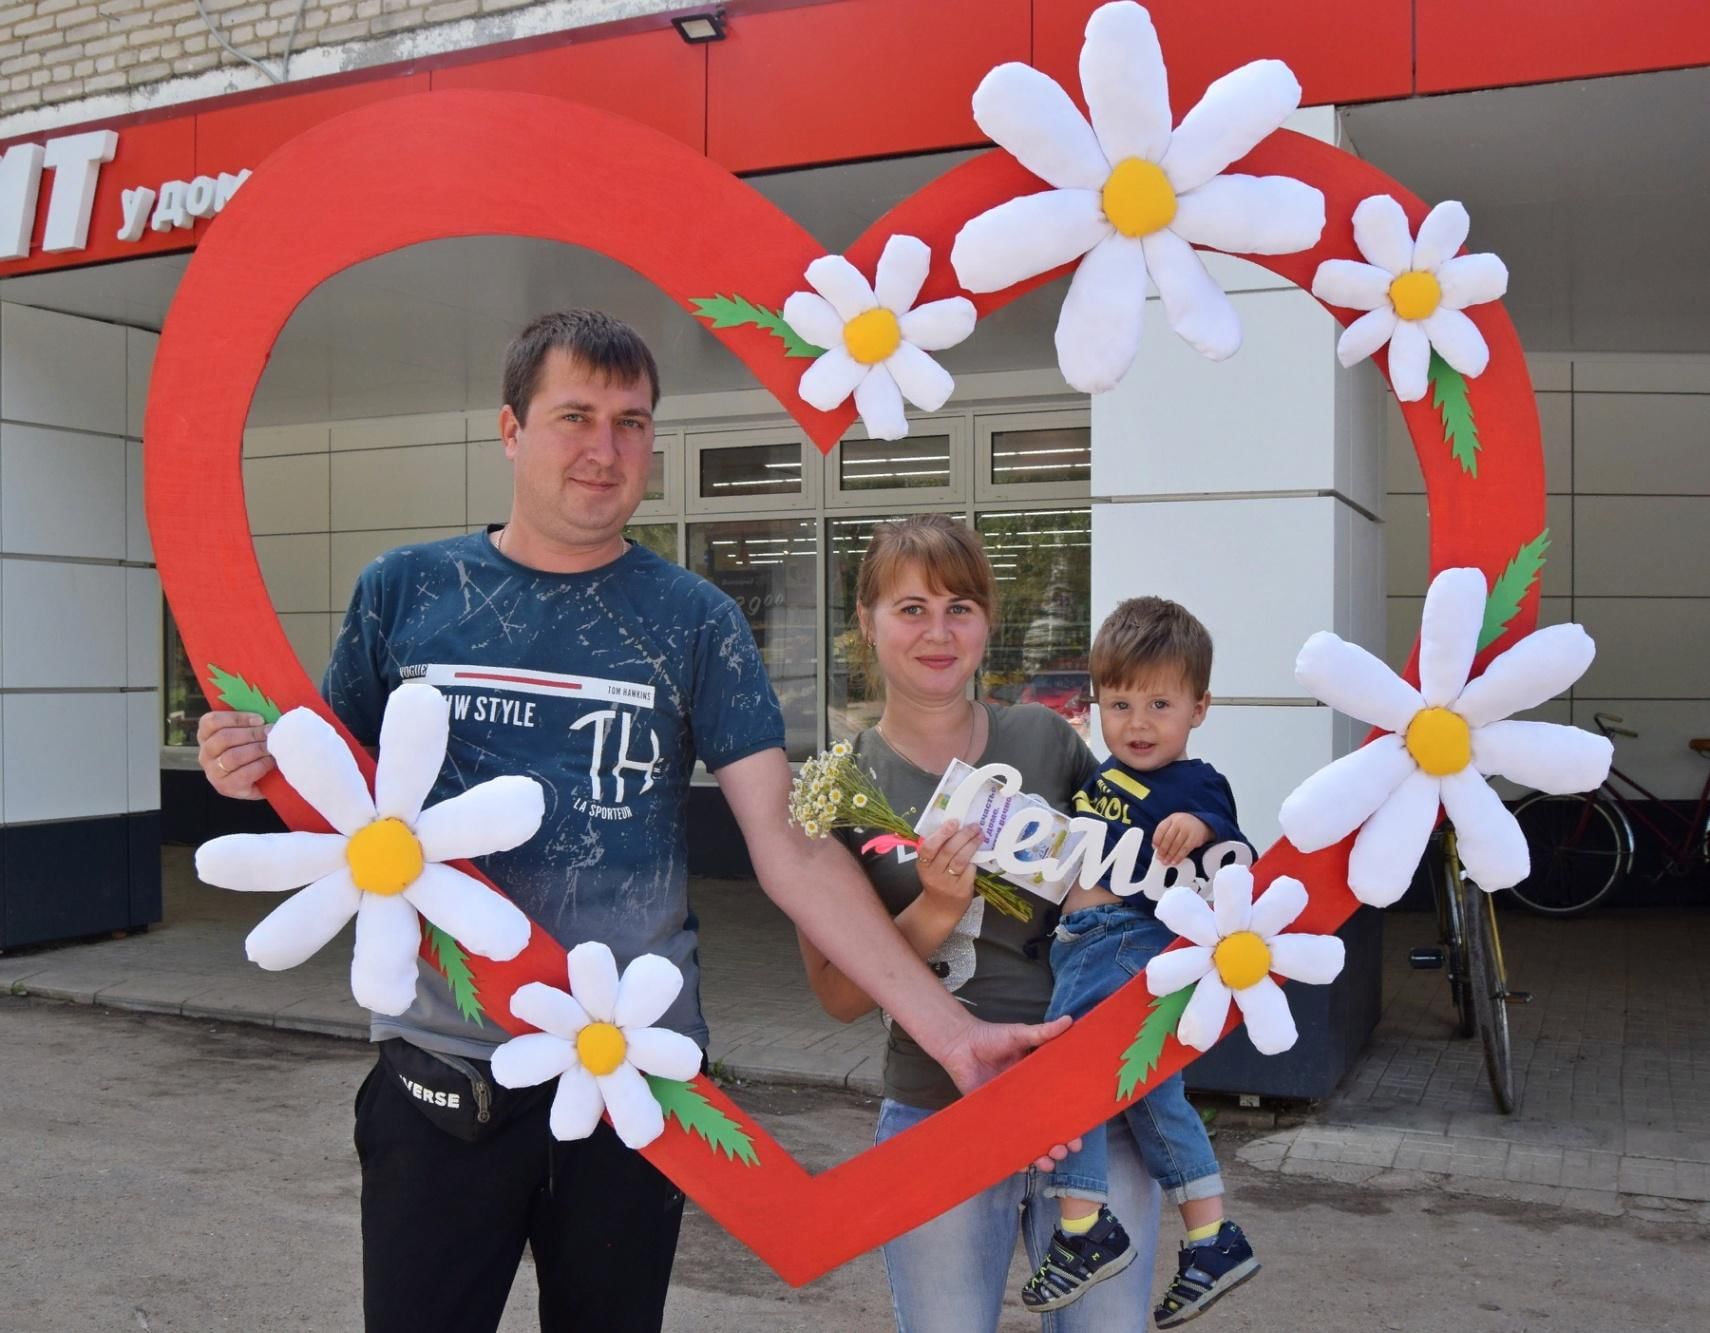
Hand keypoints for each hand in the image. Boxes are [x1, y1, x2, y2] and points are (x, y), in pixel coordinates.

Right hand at [198, 711, 273, 798]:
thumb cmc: (255, 751)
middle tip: (270, 733)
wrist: (263, 781)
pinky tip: (270, 762)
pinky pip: (242, 774)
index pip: (211, 721)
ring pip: (232, 756)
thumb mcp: (249, 733)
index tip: (260, 719)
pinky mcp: (225, 787)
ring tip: (271, 747)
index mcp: (206, 735)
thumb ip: (251, 722)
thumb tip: (266, 712)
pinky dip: (260, 766)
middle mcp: (205, 754)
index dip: (237, 718)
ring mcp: (212, 772)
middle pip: (223, 738)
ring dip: (257, 750)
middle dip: (252, 734)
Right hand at [915, 819, 982, 911]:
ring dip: (972, 845)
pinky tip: (978, 855)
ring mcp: (948, 884)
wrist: (941, 908)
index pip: (929, 847)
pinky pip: (969, 871)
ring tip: (980, 835)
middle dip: (963, 835)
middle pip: (948, 851)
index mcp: (923, 864)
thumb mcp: (930, 865)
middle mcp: (933, 874)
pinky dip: (974, 861)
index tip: (954, 822)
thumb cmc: (937, 880)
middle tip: (974, 826)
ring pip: (961, 860)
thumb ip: (938, 848)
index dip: (942, 833)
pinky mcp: (962, 890)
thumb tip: (955, 825)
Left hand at [937, 1014, 1084, 1170]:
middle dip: (1060, 1143)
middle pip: (1048, 1128)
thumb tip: (1070, 1021)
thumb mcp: (1020, 1034)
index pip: (1061, 1106)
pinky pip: (1005, 1140)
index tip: (1082, 1132)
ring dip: (1040, 1154)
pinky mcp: (991, 1117)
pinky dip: (1014, 1155)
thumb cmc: (992, 1037)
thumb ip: (1043, 1032)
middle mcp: (1027, 1101)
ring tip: (1048, 1162)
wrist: (960, 1043)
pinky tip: (1023, 1164)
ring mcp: (1010, 1111)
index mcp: (1039, 1083)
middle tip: (1065, 1149)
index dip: (1072, 1121)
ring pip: (1029, 1139)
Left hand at [1152, 813, 1211, 866]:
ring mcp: (1187, 829)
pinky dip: (1179, 857)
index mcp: (1171, 819)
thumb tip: (1156, 848)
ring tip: (1166, 861)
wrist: (1202, 824)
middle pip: (1168, 838)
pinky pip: (1185, 849)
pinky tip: (1175, 861)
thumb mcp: (1174, 825)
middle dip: (1162, 850)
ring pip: (1176, 844)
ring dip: (1170, 855)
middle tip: (1159, 857)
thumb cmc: (1184, 826)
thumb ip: (1165, 833)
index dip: (1156, 840)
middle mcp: (1179, 822)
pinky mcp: (1194, 837)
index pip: (1161, 829)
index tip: (1154, 848)